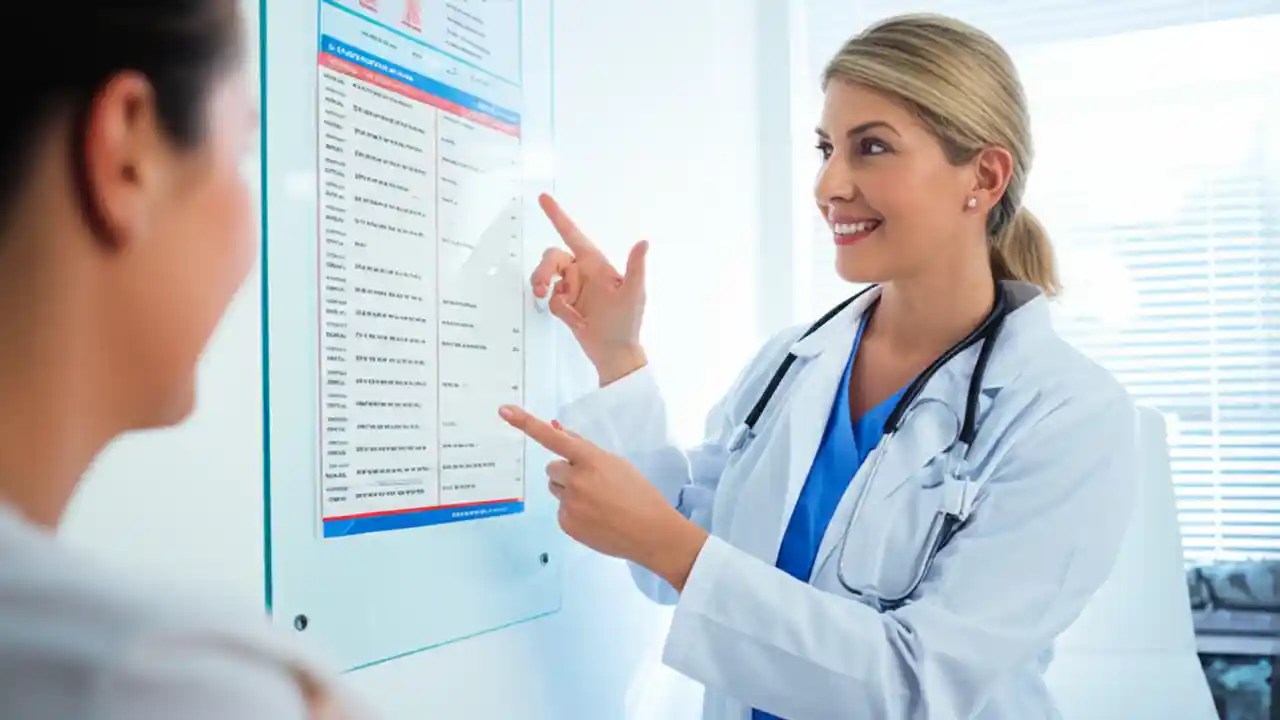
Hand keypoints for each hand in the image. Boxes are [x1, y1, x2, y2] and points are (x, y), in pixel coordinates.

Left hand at [499, 404, 706, 590]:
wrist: (651, 533)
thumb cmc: (638, 494)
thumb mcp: (616, 464)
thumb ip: (585, 448)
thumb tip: (559, 430)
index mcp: (591, 460)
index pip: (554, 437)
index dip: (527, 423)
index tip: (504, 410)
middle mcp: (576, 480)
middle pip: (552, 468)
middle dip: (566, 472)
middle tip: (592, 484)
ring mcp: (569, 504)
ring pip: (555, 488)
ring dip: (569, 490)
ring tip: (597, 502)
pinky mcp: (566, 524)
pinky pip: (560, 510)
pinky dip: (573, 512)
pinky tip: (594, 518)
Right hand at [530, 193, 648, 384]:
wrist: (614, 352)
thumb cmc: (627, 323)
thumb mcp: (634, 294)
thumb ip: (636, 268)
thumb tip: (643, 243)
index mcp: (597, 265)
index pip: (573, 235)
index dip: (558, 217)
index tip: (543, 200)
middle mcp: (583, 273)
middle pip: (553, 258)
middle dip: (544, 270)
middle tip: (543, 288)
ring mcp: (574, 288)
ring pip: (548, 276)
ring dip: (546, 287)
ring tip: (560, 306)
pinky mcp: (566, 304)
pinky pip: (552, 300)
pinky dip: (560, 311)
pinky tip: (576, 319)